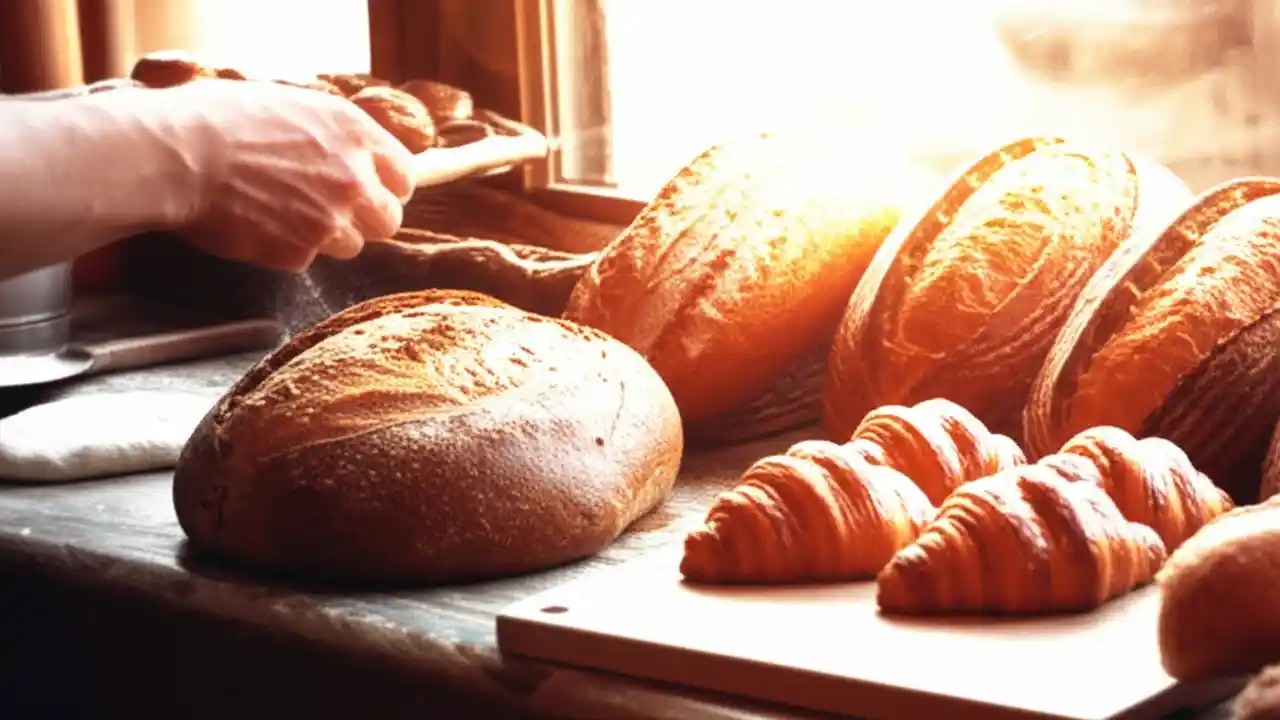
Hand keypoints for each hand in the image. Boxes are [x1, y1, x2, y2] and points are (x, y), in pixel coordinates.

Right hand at [140, 79, 416, 270]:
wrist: (177, 154)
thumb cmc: (220, 118)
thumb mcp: (291, 105)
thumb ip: (334, 134)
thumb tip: (354, 153)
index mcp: (355, 133)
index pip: (405, 175)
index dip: (387, 186)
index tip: (373, 191)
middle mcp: (353, 178)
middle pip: (389, 220)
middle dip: (367, 219)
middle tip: (333, 211)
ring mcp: (329, 220)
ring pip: (352, 245)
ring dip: (326, 236)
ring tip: (282, 211)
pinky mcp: (299, 252)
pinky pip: (307, 258)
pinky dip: (286, 247)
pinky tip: (256, 222)